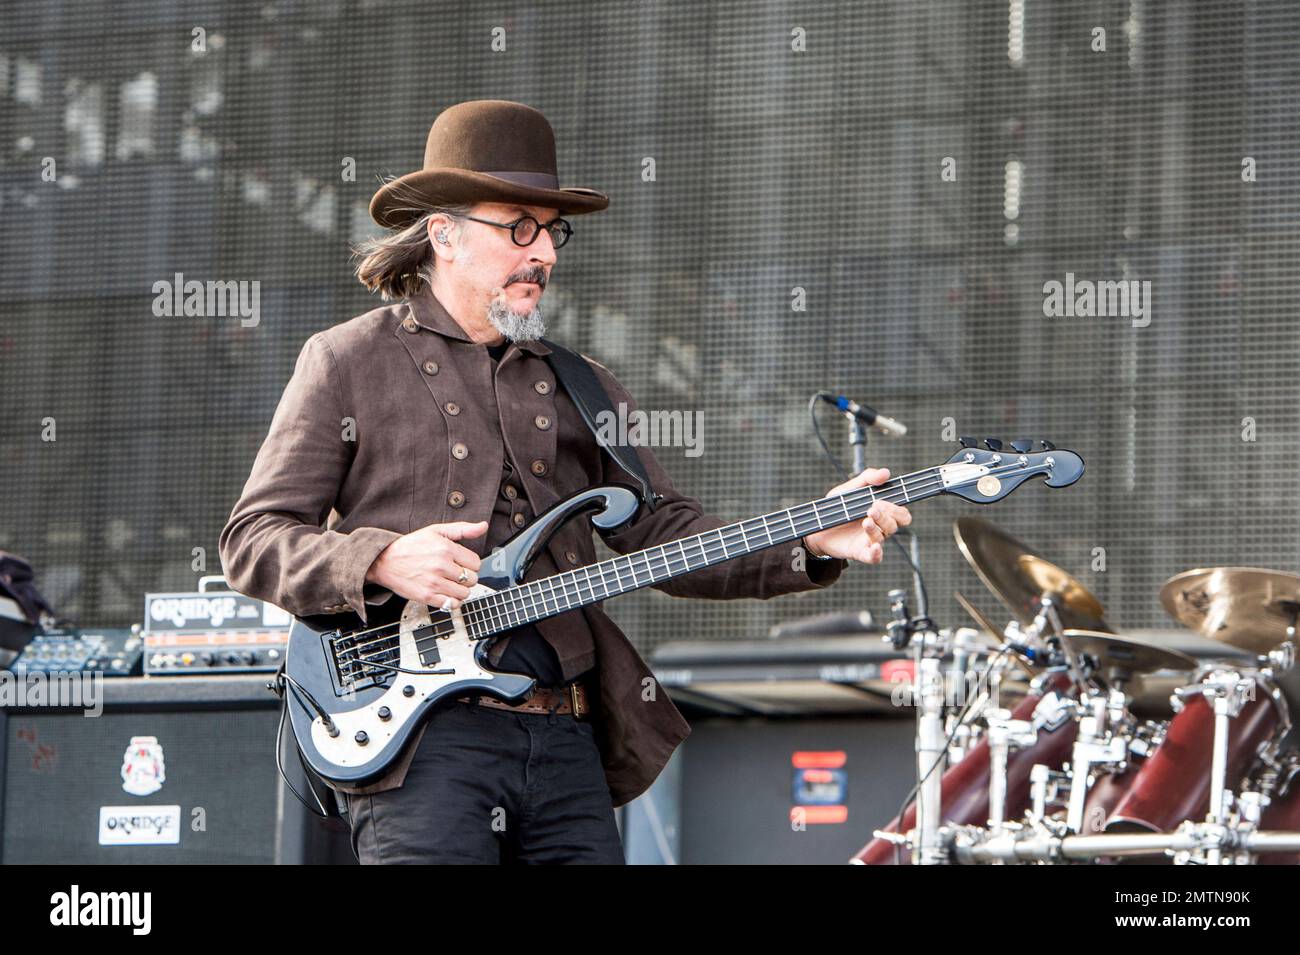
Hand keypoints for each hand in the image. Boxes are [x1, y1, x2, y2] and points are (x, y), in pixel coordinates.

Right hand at [365, 520, 487, 610]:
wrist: (384, 561)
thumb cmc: (410, 546)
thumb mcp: (436, 530)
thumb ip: (462, 529)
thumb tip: (482, 526)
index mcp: (446, 548)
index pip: (476, 562)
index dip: (470, 563)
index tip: (462, 563)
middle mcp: (441, 566)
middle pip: (472, 579)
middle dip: (466, 577)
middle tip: (455, 574)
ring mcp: (434, 582)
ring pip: (465, 593)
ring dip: (460, 590)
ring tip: (450, 583)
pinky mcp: (427, 596)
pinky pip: (452, 605)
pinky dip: (452, 601)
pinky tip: (445, 593)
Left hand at [803, 468, 911, 564]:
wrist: (817, 525)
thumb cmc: (838, 507)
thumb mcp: (850, 489)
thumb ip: (868, 478)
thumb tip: (886, 473)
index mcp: (882, 512)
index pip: (901, 513)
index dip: (897, 508)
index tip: (883, 500)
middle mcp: (879, 527)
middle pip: (895, 524)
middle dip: (887, 515)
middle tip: (873, 508)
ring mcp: (870, 540)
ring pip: (884, 536)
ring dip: (877, 527)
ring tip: (865, 521)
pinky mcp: (860, 552)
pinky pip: (875, 558)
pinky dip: (877, 553)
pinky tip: (874, 546)